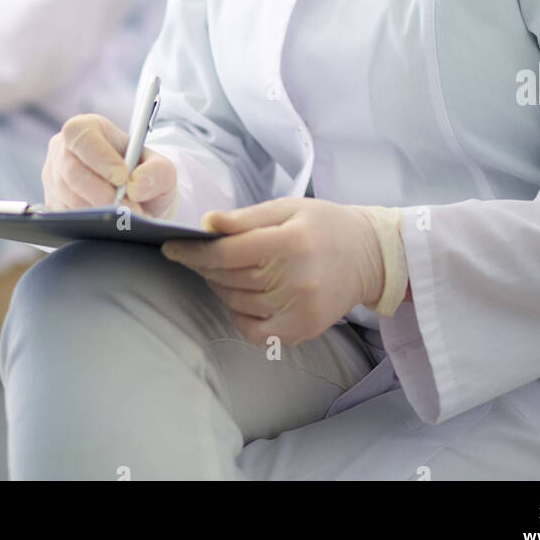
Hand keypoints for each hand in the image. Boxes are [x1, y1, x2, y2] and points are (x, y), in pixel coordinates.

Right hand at [42, 112, 177, 216]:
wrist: (137, 201)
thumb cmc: (144, 176)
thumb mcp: (162, 170)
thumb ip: (158, 172)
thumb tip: (136, 185)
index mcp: (89, 128)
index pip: (81, 134)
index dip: (99, 156)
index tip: (123, 177)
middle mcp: (64, 150)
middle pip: (70, 169)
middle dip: (101, 192)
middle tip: (128, 207)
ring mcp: (54, 178)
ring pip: (67, 196)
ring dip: (97, 210)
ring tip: (125, 218)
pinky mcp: (53, 204)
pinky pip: (65, 215)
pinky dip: (89, 222)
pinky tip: (110, 224)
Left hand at [161, 197, 384, 345]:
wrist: (369, 256)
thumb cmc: (324, 225)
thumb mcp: (288, 208)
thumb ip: (246, 217)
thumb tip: (206, 224)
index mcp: (290, 241)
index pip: (228, 251)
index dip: (194, 251)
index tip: (171, 247)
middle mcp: (295, 278)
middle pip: (229, 278)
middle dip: (204, 267)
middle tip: (195, 255)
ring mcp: (299, 309)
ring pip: (237, 302)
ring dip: (219, 287)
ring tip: (220, 271)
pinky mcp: (303, 330)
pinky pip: (254, 331)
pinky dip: (237, 315)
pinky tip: (238, 297)